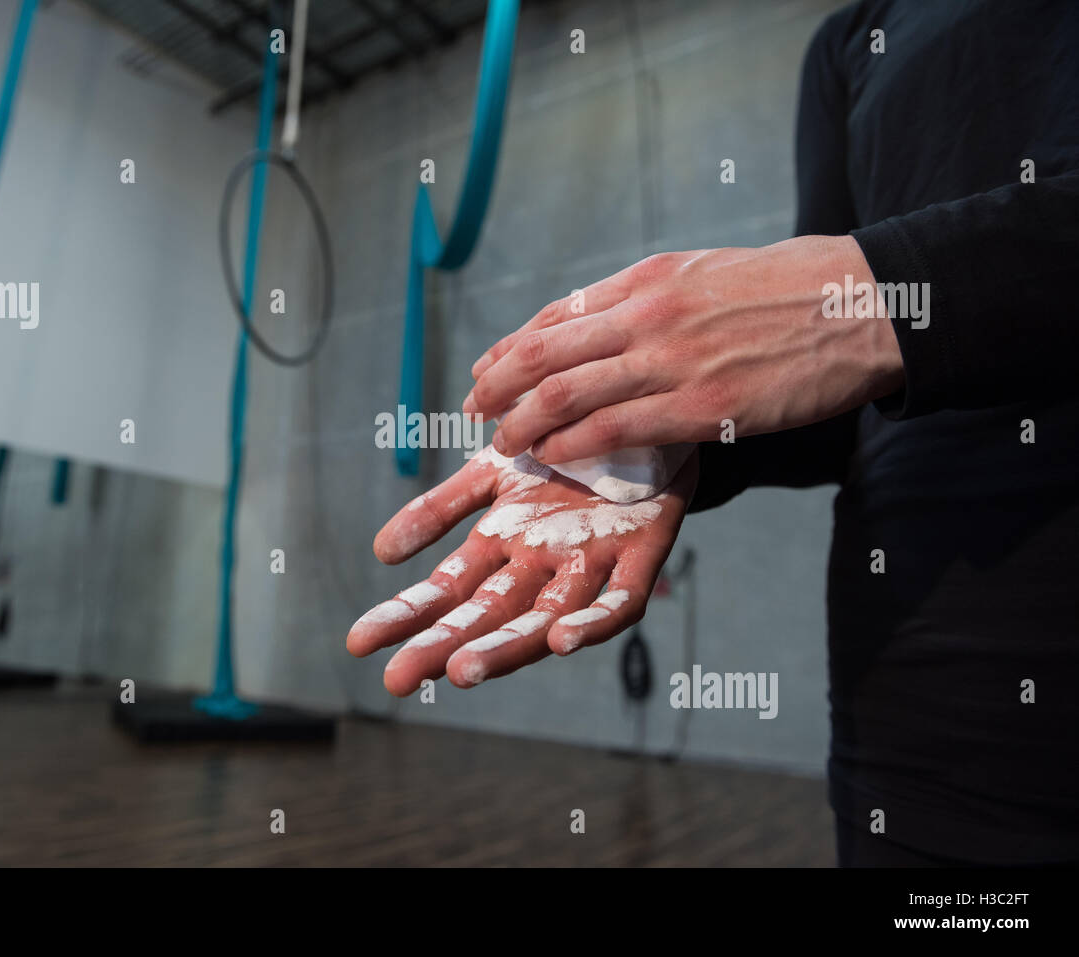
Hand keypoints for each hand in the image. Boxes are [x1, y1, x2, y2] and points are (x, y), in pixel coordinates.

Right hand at [347, 448, 694, 695]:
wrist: (640, 413)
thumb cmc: (566, 449)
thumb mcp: (494, 472)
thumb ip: (442, 509)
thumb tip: (381, 553)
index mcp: (501, 547)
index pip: (444, 593)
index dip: (403, 617)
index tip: (356, 643)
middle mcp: (540, 565)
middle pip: (485, 614)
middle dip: (441, 648)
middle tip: (397, 681)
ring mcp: (589, 562)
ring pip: (543, 617)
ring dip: (504, 648)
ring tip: (461, 672)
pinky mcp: (642, 553)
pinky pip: (618, 599)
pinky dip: (594, 622)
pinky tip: (562, 638)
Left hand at [464, 235, 903, 462]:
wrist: (863, 303)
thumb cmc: (790, 290)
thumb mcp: (705, 273)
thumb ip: (649, 300)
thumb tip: (601, 322)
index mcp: (647, 281)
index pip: (555, 316)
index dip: (509, 349)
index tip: (484, 371)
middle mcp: (647, 315)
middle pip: (544, 354)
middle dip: (498, 387)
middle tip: (474, 411)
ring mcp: (672, 361)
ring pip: (568, 394)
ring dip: (524, 423)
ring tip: (504, 446)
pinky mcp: (703, 407)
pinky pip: (616, 430)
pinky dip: (573, 446)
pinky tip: (553, 460)